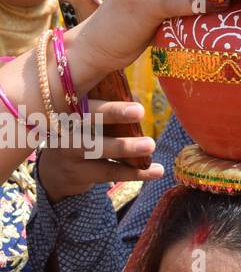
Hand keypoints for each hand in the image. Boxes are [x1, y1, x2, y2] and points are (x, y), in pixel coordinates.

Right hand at [35, 99, 164, 202]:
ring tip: (150, 146)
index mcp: (69, 108)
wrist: (53, 171)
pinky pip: (109, 172)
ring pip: (98, 149)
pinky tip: (157, 171)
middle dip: (113, 114)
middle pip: (88, 120)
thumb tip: (138, 98)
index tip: (129, 96)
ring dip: (126, 147)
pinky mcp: (78, 174)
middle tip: (140, 111)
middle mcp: (65, 128)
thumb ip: (106, 105)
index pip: (85, 99)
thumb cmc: (81, 132)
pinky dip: (135, 173)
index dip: (105, 97)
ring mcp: (69, 152)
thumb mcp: (85, 116)